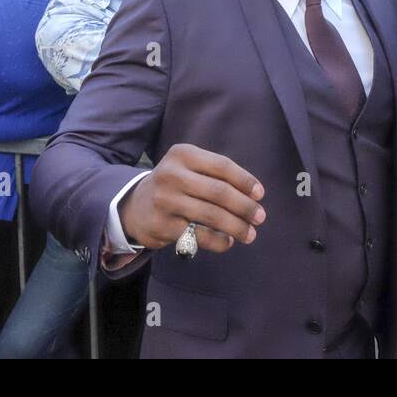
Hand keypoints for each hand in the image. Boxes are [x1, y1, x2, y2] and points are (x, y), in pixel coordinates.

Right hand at [118, 143, 265, 252]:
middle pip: (219, 192)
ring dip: (237, 226)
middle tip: (260, 217)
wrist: (136, 206)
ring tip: (250, 234)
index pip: (222, 166)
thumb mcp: (189, 168)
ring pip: (212, 215)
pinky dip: (219, 241)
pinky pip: (200, 236)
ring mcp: (166, 200)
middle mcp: (172, 174)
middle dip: (245, 207)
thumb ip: (217, 175)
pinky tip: (228, 242)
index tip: (260, 194)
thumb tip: (254, 195)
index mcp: (183, 154)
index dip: (245, 180)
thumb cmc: (175, 185)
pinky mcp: (163, 225)